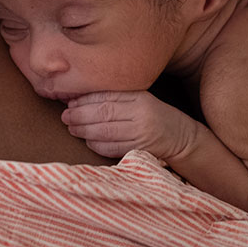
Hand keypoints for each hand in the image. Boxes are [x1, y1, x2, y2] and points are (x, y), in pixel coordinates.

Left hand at [62, 90, 198, 159]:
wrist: (182, 138)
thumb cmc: (157, 116)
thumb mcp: (142, 99)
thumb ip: (118, 97)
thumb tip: (81, 98)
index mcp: (141, 97)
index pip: (108, 96)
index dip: (86, 99)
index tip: (70, 102)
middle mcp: (141, 114)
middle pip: (103, 113)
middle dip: (80, 115)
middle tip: (65, 117)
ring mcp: (141, 134)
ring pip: (105, 131)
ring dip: (84, 130)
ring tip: (71, 128)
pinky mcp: (140, 150)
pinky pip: (112, 148)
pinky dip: (96, 144)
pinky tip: (87, 140)